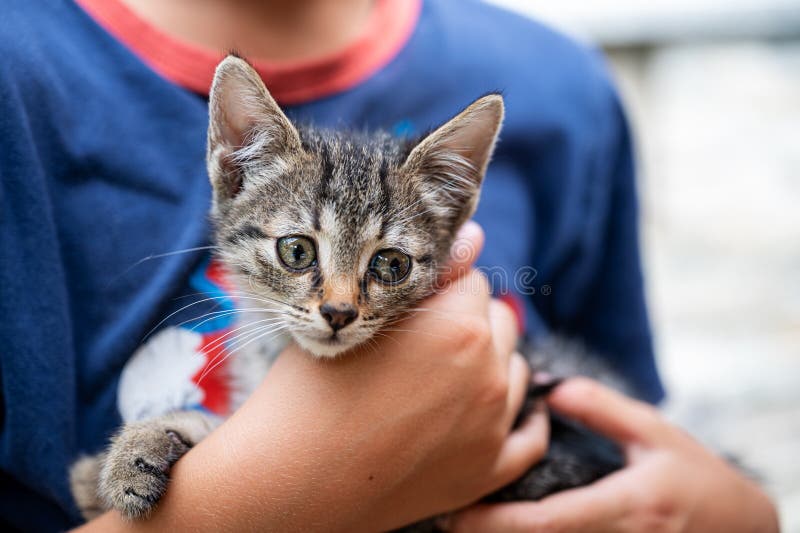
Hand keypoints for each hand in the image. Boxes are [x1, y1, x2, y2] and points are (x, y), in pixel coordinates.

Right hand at [76, 221, 548, 531]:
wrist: (288, 480)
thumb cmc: (310, 391)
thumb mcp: (358, 321)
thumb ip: (429, 276)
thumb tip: (475, 236)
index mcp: (457, 324)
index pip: (472, 283)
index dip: (441, 292)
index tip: (417, 309)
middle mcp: (486, 372)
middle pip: (499, 322)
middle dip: (469, 325)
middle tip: (426, 346)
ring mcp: (492, 425)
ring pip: (513, 371)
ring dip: (490, 366)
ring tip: (445, 381)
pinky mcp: (487, 471)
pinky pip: (530, 437)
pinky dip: (521, 422)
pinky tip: (504, 414)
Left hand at [449, 378, 778, 532]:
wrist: (740, 528)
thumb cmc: (697, 479)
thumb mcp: (656, 434)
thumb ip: (604, 410)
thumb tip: (552, 390)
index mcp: (627, 507)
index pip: (548, 525)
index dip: (495, 524)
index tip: (457, 512)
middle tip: (447, 517)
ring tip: (465, 521)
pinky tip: (504, 528)